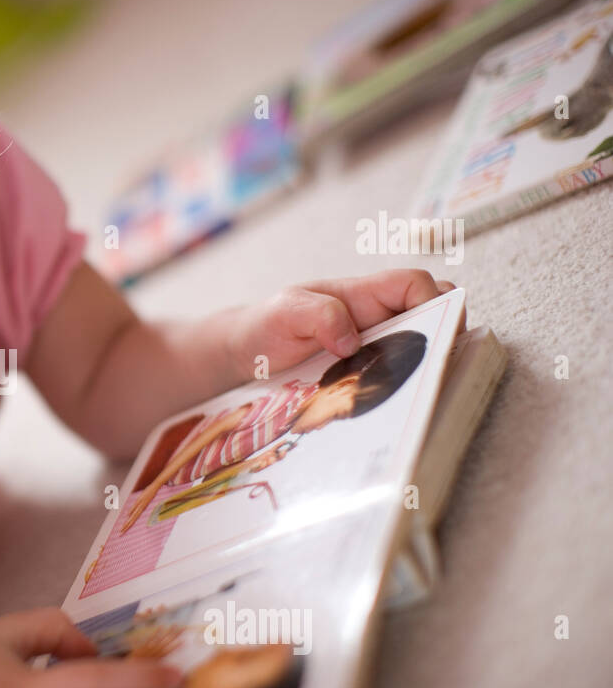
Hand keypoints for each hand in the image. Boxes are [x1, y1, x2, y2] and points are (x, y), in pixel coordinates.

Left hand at [223, 270, 458, 377]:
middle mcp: (375, 318)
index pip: (414, 284)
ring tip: (412, 388)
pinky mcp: (365, 371)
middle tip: (432, 366)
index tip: (432, 329)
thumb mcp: (284, 312)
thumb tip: (353, 340)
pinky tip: (388, 403)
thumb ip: (318, 315)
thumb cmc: (265, 323)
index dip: (433, 300)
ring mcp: (373, 345)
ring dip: (423, 363)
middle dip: (443, 334)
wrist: (244, 353)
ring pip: (418, 346)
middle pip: (431, 313)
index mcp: (362, 295)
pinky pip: (395, 373)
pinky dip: (400, 384)